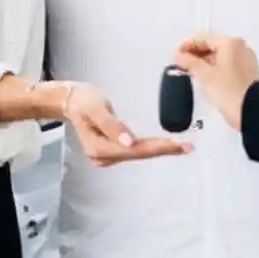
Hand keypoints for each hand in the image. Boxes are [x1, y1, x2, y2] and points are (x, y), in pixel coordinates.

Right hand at [61, 82, 191, 166]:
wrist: (71, 100)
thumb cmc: (83, 100)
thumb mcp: (95, 108)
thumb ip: (111, 125)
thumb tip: (129, 142)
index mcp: (99, 148)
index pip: (135, 150)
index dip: (158, 148)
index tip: (178, 145)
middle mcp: (102, 157)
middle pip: (138, 154)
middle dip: (163, 150)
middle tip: (187, 147)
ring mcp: (106, 156)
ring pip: (137, 155)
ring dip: (159, 150)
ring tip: (180, 147)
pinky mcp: (111, 150)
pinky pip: (134, 151)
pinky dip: (150, 148)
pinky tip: (163, 146)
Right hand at [172, 35, 258, 131]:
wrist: (251, 110)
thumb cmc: (231, 91)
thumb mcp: (204, 75)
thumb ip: (189, 62)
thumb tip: (179, 56)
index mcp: (230, 43)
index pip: (203, 39)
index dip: (187, 46)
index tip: (177, 55)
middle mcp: (240, 49)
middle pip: (212, 47)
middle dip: (196, 56)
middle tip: (182, 65)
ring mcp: (245, 61)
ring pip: (220, 57)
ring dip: (205, 64)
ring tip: (192, 73)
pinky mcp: (247, 74)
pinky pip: (227, 66)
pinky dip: (216, 70)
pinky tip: (206, 80)